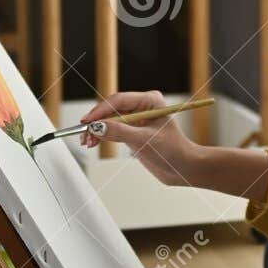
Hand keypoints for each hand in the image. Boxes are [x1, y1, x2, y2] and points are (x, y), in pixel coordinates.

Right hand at [79, 91, 195, 187]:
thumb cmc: (173, 151)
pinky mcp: (132, 130)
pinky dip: (102, 135)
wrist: (182, 168)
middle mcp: (142, 106)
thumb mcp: (145, 141)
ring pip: (109, 119)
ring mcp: (136, 118)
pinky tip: (93, 141)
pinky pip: (112, 129)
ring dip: (97, 129)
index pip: (119, 100)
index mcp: (150, 100)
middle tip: (84, 134)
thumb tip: (98, 127)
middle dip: (97, 122)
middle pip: (112, 109)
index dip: (101, 110)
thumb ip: (120, 132)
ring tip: (87, 141)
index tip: (88, 121)